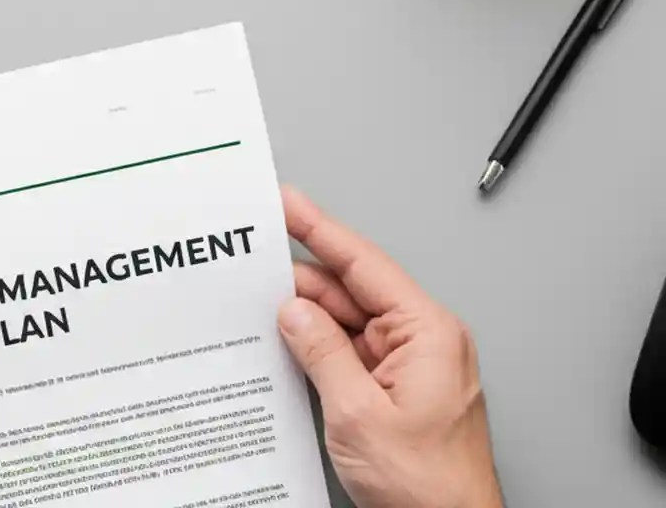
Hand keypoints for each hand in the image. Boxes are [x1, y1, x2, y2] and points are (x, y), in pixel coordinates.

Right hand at [277, 187, 501, 507]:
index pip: (363, 264)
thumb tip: (294, 311)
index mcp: (427, 333)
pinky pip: (348, 353)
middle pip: (351, 292)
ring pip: (345, 324)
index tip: (289, 203)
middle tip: (253, 264)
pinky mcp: (394, 390)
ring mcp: (407, 366)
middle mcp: (422, 342)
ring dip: (306, 319)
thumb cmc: (428, 487)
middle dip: (301, 280)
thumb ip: (321, 352)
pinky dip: (317, 348)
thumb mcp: (357, 414)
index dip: (319, 229)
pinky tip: (288, 346)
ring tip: (260, 308)